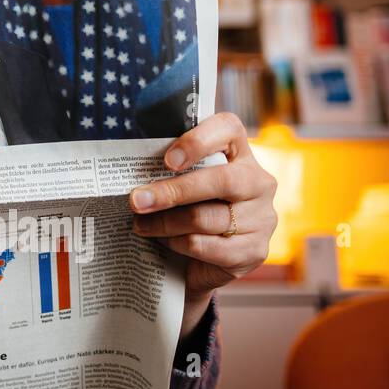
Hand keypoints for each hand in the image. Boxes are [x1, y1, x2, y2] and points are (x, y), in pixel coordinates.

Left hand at [129, 112, 276, 338]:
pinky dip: (177, 244)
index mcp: (240, 153)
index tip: (167, 160)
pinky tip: (163, 241)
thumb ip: (168, 169)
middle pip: (220, 181)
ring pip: (205, 218)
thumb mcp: (182, 181)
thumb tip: (125, 168)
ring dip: (164, 223)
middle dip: (171, 192)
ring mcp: (262, 218)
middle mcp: (259, 182)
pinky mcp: (255, 250)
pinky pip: (206, 246)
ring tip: (140, 225)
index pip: (229, 128)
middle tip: (135, 200)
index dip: (199, 141)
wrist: (207, 259)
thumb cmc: (189, 208)